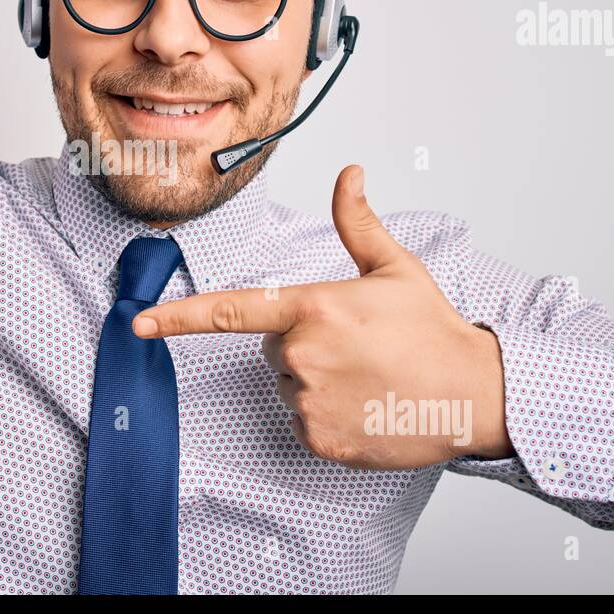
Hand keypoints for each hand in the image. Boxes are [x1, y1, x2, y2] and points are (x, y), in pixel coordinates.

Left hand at [133, 165, 514, 469]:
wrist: (476, 396)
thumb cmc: (434, 330)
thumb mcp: (395, 268)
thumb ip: (358, 222)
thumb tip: (349, 173)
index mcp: (312, 308)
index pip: (229, 310)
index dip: (177, 317)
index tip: (137, 324)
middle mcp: (302, 355)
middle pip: (271, 347)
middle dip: (301, 342)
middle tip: (356, 344)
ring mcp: (310, 401)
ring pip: (287, 385)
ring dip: (315, 379)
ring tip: (366, 375)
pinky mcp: (320, 440)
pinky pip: (303, 421)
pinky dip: (327, 415)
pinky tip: (365, 403)